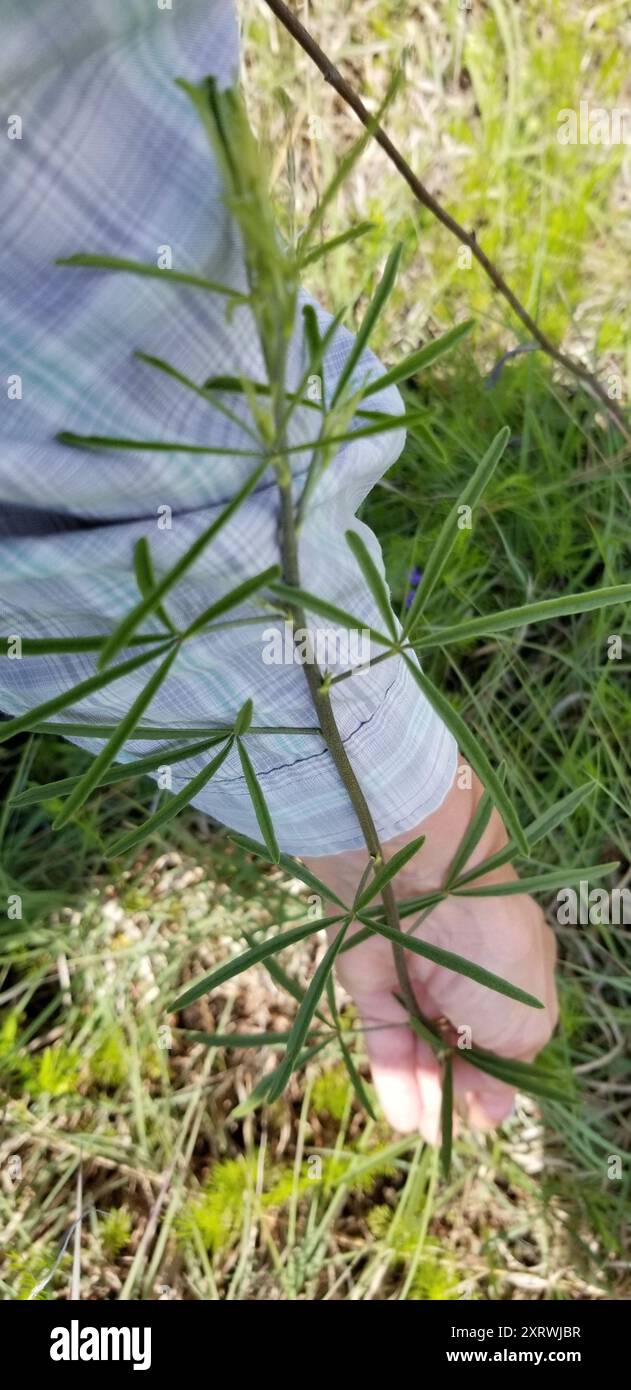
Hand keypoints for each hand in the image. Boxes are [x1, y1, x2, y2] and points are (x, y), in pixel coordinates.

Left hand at [305, 767, 557, 1139]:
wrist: (423, 882)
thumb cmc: (491, 950)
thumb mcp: (525, 1022)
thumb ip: (507, 1066)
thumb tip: (492, 1108)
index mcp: (515, 973)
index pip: (505, 1035)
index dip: (495, 1079)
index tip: (486, 1114)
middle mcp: (465, 975)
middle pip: (458, 1043)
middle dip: (455, 1090)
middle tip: (447, 1134)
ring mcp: (416, 974)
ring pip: (418, 1043)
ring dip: (423, 1090)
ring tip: (425, 1134)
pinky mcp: (372, 976)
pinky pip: (382, 1031)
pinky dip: (391, 1072)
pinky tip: (402, 1113)